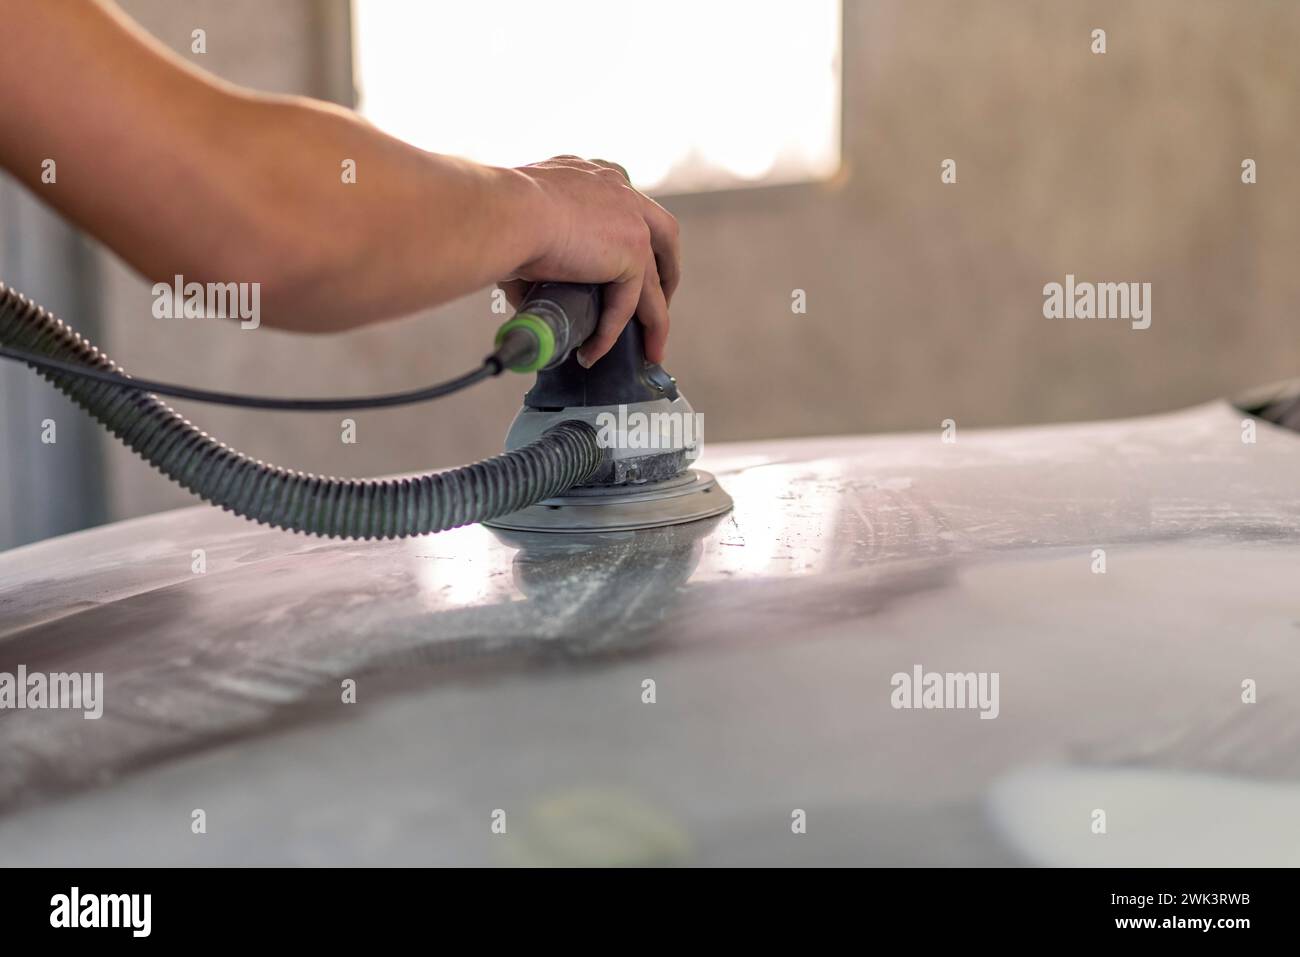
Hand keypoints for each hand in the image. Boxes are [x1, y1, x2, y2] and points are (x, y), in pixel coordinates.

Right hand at [502, 156, 679, 365]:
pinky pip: (629, 303)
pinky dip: (611, 332)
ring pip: (653, 277)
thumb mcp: (525, 227)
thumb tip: (528, 295)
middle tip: (657, 302)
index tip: (624, 264)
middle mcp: (619, 191)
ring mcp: (631, 221)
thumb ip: (538, 254)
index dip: (634, 237)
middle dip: (665, 270)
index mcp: (594, 177)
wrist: (504, 213)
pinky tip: (594, 352)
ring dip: (655, 316)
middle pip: (662, 234)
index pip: (627, 208)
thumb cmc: (497, 216)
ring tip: (650, 347)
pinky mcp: (632, 252)